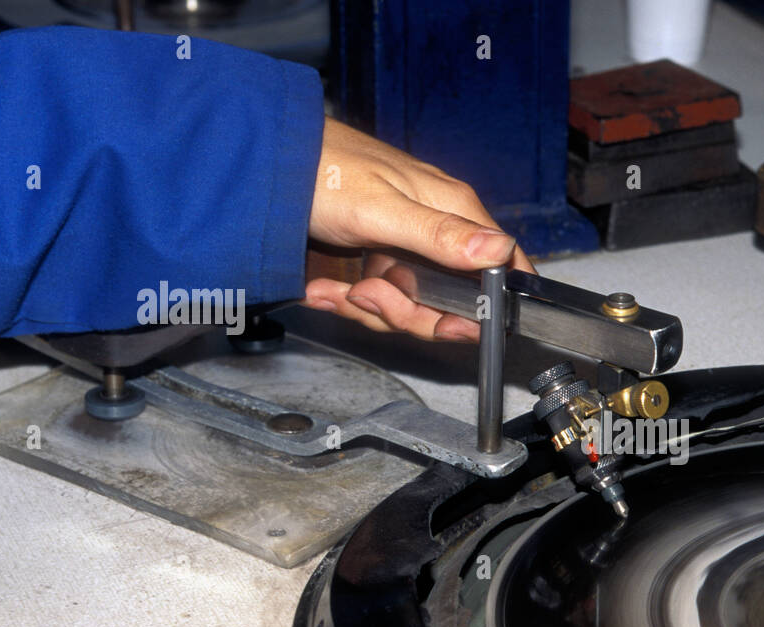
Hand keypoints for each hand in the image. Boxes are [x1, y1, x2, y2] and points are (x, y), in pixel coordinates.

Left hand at [305, 117, 534, 341]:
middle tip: (371, 296)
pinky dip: (347, 302)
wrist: (263, 163)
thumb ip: (441, 235)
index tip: (461, 326)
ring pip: (410, 308)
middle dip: (410, 313)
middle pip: (450, 302)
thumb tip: (500, 250)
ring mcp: (402, 250)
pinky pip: (375, 302)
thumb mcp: (381, 208)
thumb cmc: (321, 168)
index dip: (489, 305)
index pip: (499, 267)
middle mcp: (433, 233)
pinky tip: (324, 288)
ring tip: (341, 289)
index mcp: (451, 212)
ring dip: (370, 309)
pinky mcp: (373, 262)